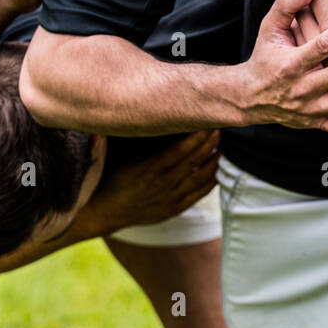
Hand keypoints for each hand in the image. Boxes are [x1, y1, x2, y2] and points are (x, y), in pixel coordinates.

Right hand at [79, 131, 220, 237]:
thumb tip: (155, 116)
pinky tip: (218, 168)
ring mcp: (170, 198)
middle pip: (195, 160)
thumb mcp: (124, 156)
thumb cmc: (113, 178)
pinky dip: (212, 180)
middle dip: (210, 141)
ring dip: (215, 160)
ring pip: (202, 177)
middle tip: (220, 126)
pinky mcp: (175, 209)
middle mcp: (162, 183)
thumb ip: (142, 140)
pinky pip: (200, 194)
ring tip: (222, 146)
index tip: (208, 120)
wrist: (105, 211)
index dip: (197, 135)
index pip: (180, 149)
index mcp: (148, 168)